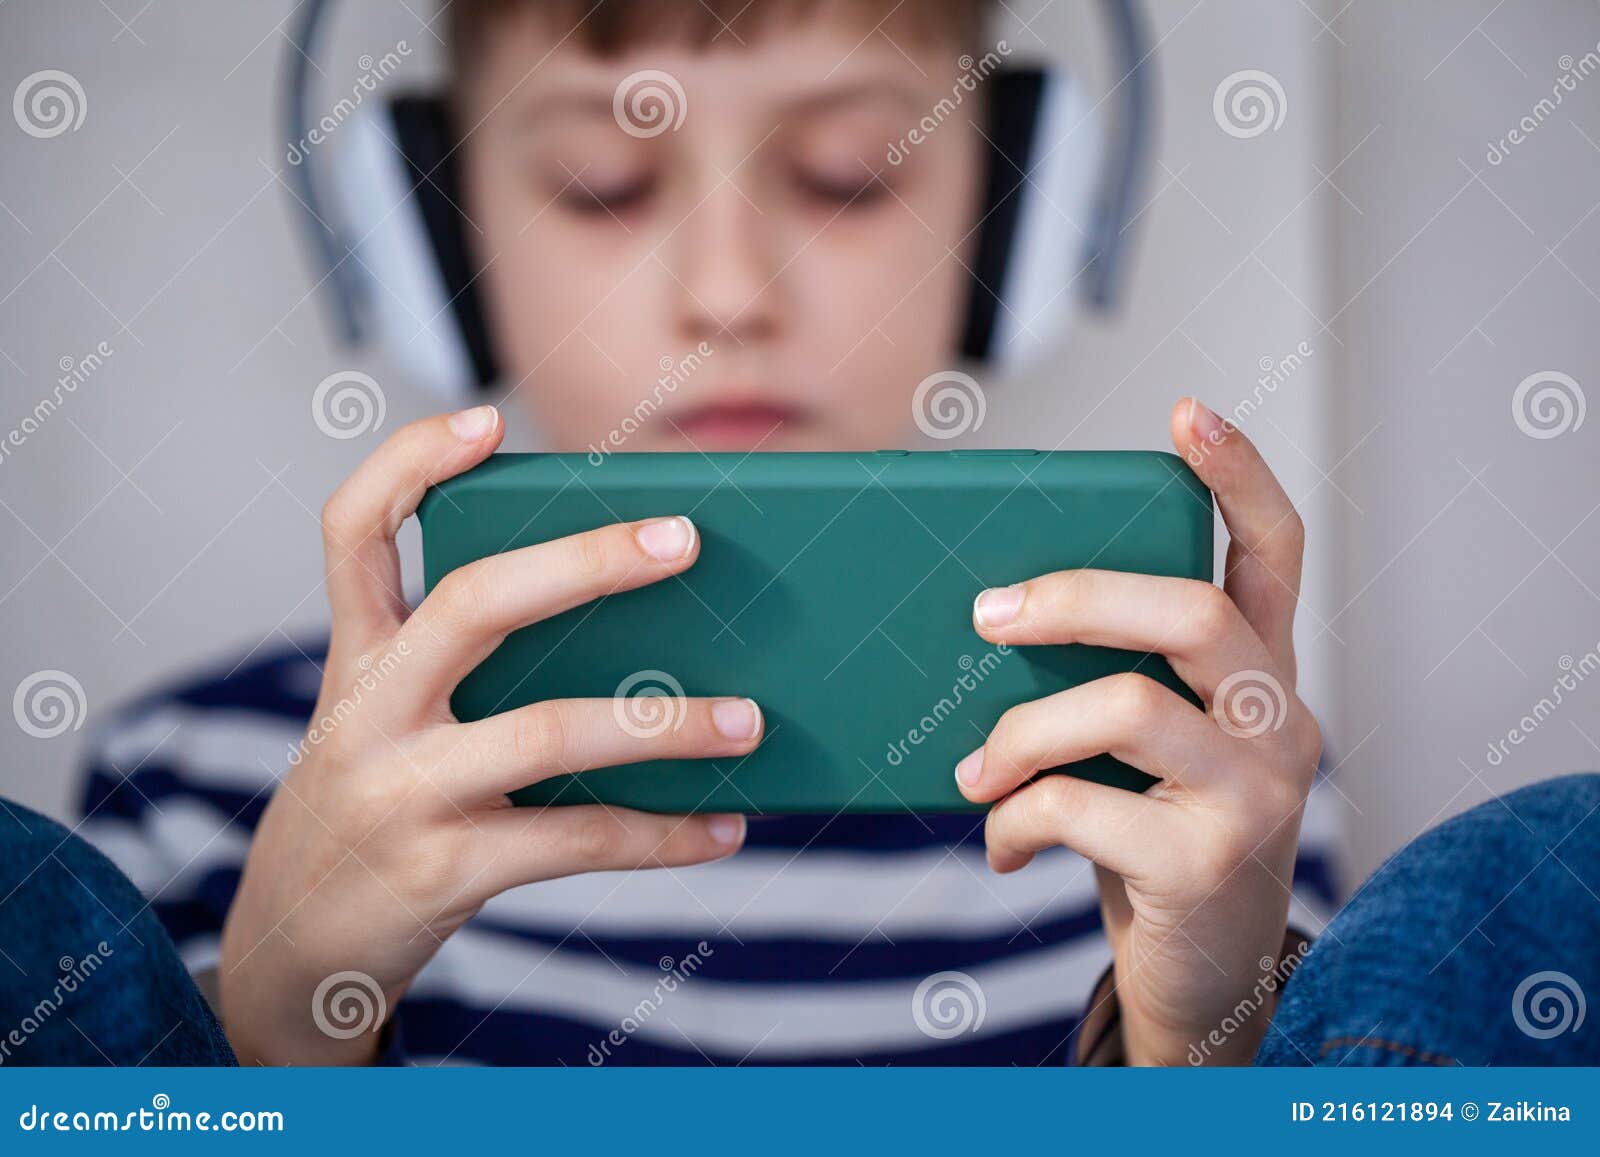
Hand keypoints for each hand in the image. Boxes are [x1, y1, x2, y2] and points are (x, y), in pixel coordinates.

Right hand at [219, 406, 758, 1064]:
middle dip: (584, 563)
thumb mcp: (386, 726)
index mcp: (355, 660)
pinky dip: (662, 835)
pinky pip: (576, 841)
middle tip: (685, 539)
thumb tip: (640, 636)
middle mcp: (366, 713)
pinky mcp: (444, 871)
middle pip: (470, 605)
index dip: (408, 465)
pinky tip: (722, 827)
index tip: (486, 420)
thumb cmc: (373, 807)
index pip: (351, 532)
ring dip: (662, 722)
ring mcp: (402, 793)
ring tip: (750, 718)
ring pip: (546, 733)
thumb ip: (470, 674)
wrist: (292, 950)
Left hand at [956, 398, 1320, 1065]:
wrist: (1203, 976)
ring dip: (1020, 732)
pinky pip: (1083, 806)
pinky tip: (1001, 843)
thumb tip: (990, 619)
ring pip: (1127, 707)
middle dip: (1076, 597)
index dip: (1238, 475)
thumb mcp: (1148, 749)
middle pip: (1192, 610)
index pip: (1276, 551)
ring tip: (975, 771)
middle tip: (986, 615)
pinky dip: (1016, 819)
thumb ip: (1113, 682)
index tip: (1187, 411)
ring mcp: (1257, 794)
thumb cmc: (1156, 835)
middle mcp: (1281, 722)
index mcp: (1262, 675)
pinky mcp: (1209, 863)